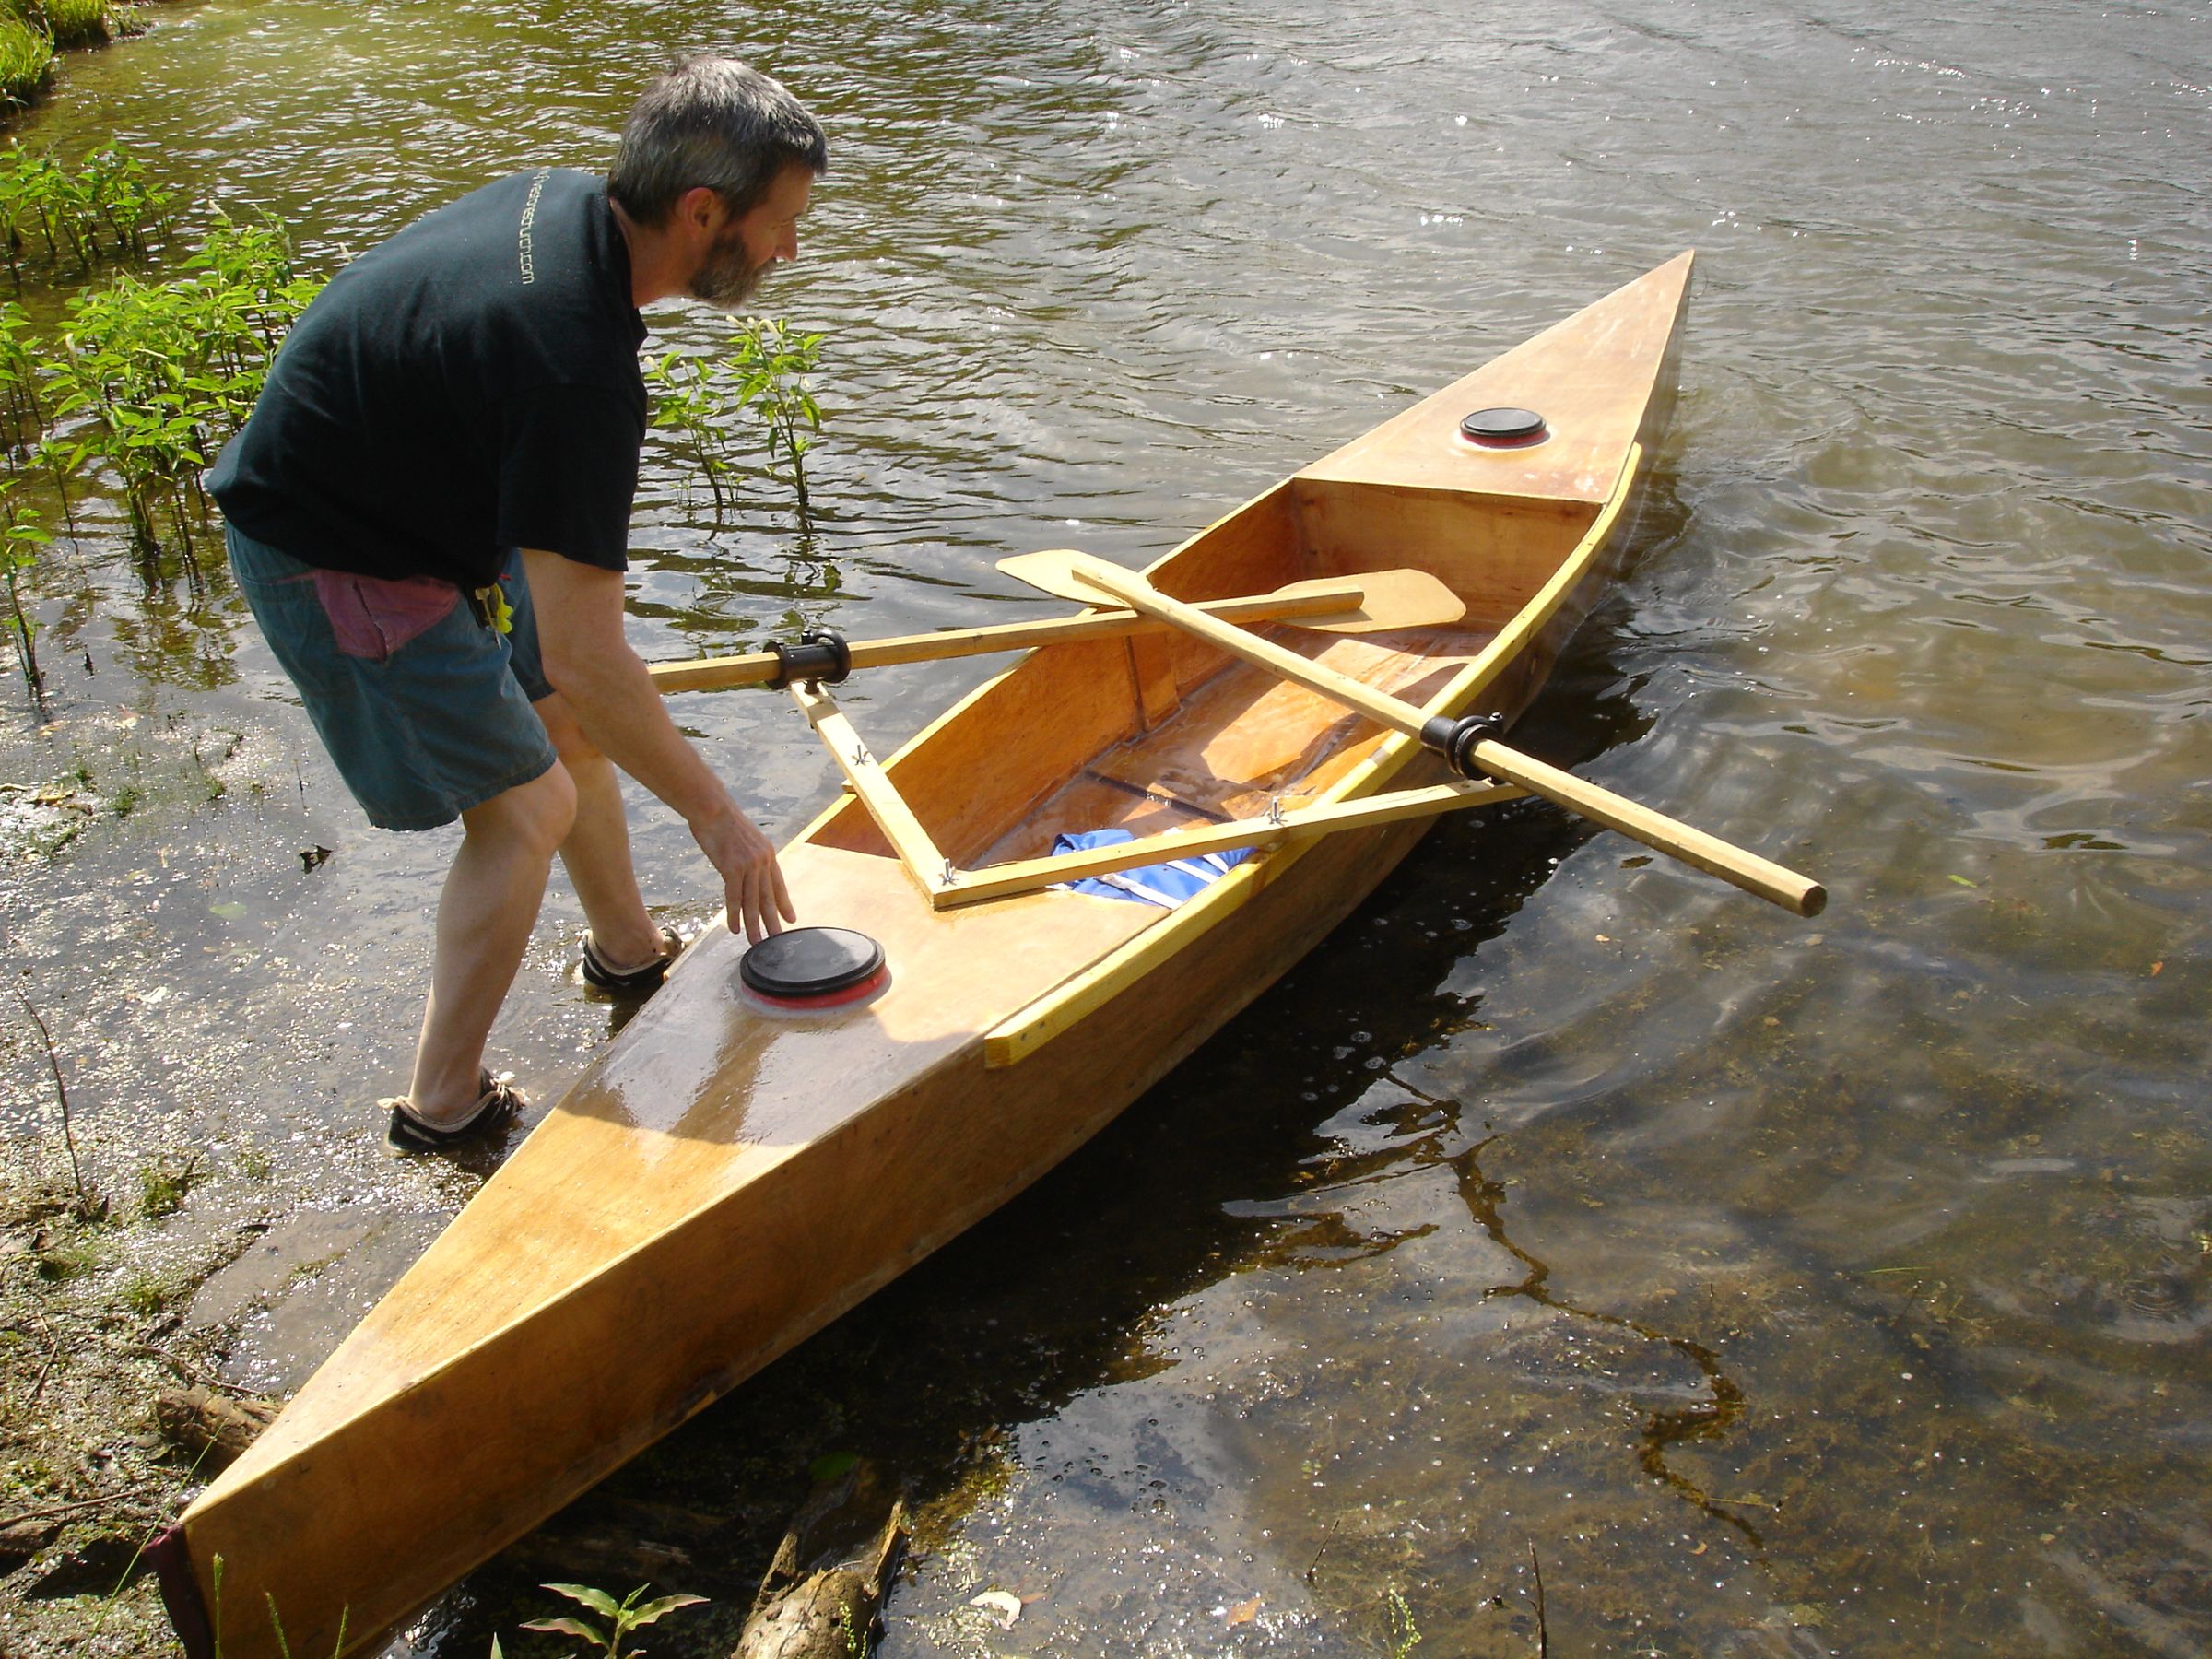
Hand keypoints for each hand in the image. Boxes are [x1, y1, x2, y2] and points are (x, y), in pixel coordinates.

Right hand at [696, 809, 796, 943]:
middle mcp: (762, 861)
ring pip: (752, 902)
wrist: (712, 808)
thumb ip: (751, 857)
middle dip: (773, 922)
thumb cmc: (724, 822)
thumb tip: (748, 871)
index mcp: (768, 854)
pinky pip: (734, 897)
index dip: (784, 904)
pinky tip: (735, 928)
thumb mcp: (745, 840)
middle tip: (777, 941)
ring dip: (754, 925)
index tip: (791, 919)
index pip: (779, 885)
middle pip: (768, 898)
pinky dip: (734, 915)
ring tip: (756, 942)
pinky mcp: (731, 868)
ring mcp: (748, 865)